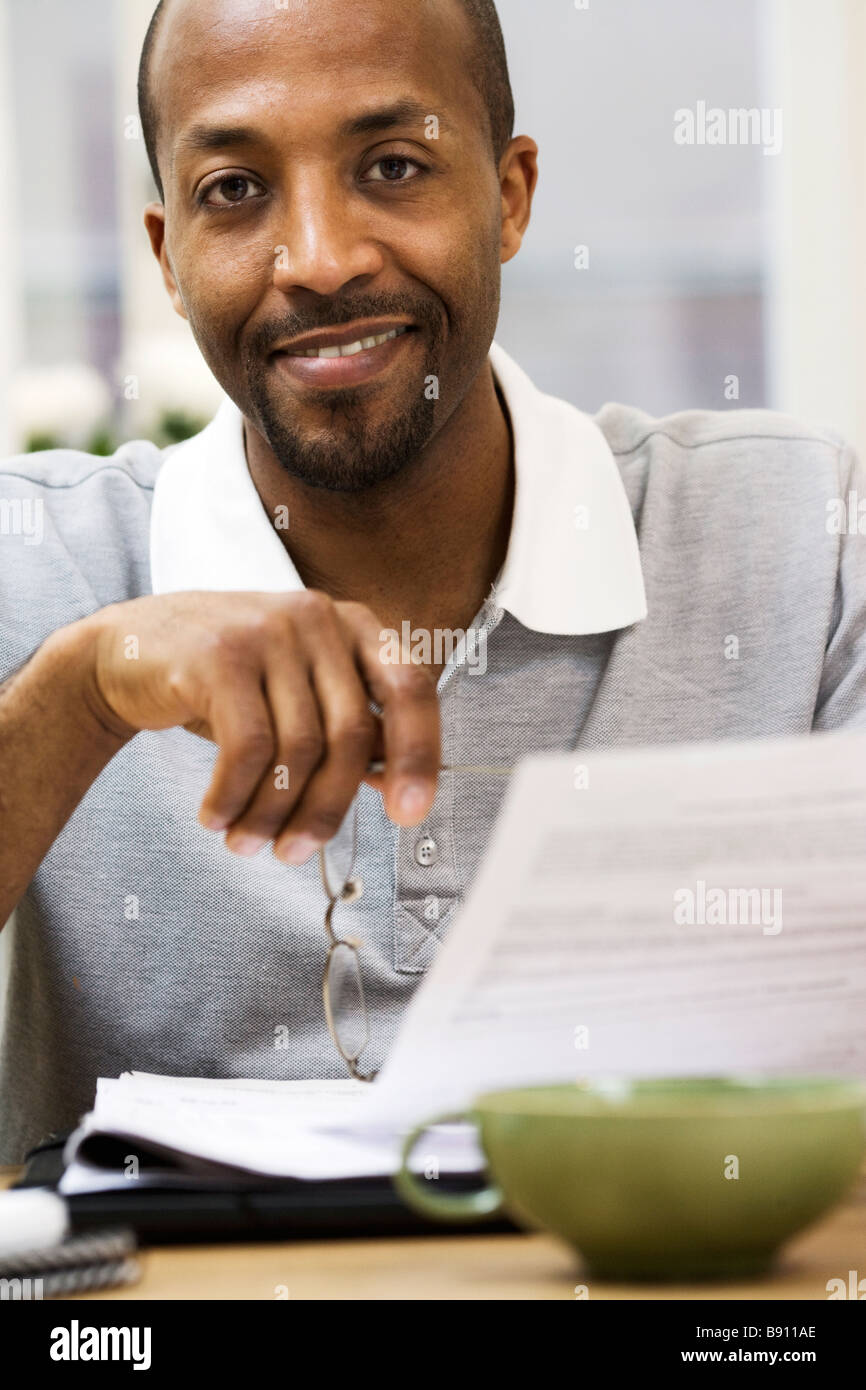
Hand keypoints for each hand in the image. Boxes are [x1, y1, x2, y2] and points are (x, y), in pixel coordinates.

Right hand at [85, 591, 438, 861]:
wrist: (127, 652)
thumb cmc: (222, 681)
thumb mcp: (294, 695)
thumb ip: (345, 728)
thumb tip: (393, 784)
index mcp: (352, 626)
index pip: (410, 688)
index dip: (419, 755)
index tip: (409, 813)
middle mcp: (317, 618)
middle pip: (350, 732)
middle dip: (327, 808)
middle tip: (297, 852)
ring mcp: (268, 629)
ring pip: (298, 747)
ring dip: (273, 812)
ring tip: (248, 842)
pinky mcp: (220, 653)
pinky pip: (248, 746)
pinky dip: (235, 796)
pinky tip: (218, 816)